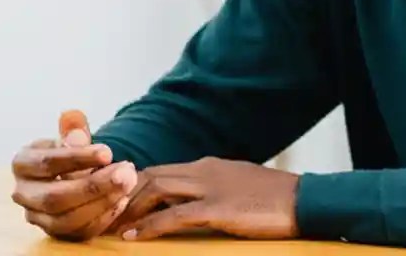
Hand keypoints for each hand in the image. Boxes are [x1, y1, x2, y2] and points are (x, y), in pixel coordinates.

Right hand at [10, 110, 138, 241]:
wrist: (63, 174)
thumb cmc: (65, 152)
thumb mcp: (68, 136)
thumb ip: (73, 129)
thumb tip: (75, 124)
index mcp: (22, 164)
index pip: (47, 162)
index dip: (78, 158)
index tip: (108, 152)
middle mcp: (23, 194)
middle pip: (55, 197)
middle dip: (94, 186)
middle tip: (126, 172)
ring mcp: (37, 217)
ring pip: (67, 219)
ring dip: (102, 203)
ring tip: (128, 183)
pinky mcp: (56, 233)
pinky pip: (79, 232)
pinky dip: (103, 218)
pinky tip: (121, 200)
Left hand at [111, 157, 299, 240]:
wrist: (305, 201)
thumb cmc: (273, 200)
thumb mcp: (235, 188)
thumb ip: (209, 191)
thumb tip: (185, 203)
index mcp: (205, 166)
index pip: (157, 171)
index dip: (130, 187)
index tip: (112, 205)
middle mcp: (202, 171)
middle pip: (148, 177)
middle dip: (121, 196)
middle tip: (100, 217)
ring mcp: (209, 187)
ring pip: (155, 190)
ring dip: (128, 209)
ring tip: (108, 227)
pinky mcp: (219, 208)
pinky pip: (174, 215)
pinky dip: (150, 225)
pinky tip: (134, 238)